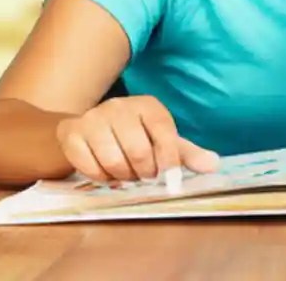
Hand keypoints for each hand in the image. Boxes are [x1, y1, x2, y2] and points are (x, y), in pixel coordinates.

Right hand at [54, 95, 219, 181]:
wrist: (88, 128)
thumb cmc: (134, 137)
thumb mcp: (161, 141)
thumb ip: (186, 154)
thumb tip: (213, 165)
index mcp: (147, 106)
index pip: (164, 134)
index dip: (169, 162)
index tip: (169, 179)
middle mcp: (119, 106)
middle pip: (138, 151)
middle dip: (144, 172)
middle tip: (143, 176)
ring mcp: (93, 117)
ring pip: (113, 161)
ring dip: (122, 177)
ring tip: (125, 174)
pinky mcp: (71, 132)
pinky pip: (89, 166)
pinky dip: (100, 177)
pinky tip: (105, 172)